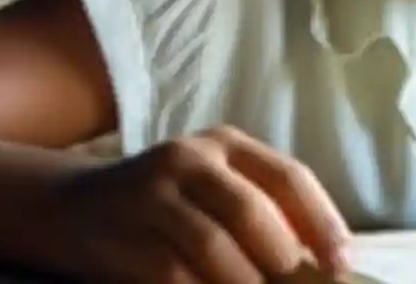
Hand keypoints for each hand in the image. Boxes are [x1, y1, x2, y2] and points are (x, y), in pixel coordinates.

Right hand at [55, 126, 350, 282]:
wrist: (73, 206)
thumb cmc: (167, 204)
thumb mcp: (215, 188)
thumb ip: (264, 211)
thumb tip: (322, 263)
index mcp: (226, 145)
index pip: (288, 176)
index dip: (322, 221)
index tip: (342, 263)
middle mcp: (189, 160)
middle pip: (253, 213)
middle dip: (283, 262)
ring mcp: (152, 196)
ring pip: (216, 251)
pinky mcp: (124, 239)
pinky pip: (176, 278)